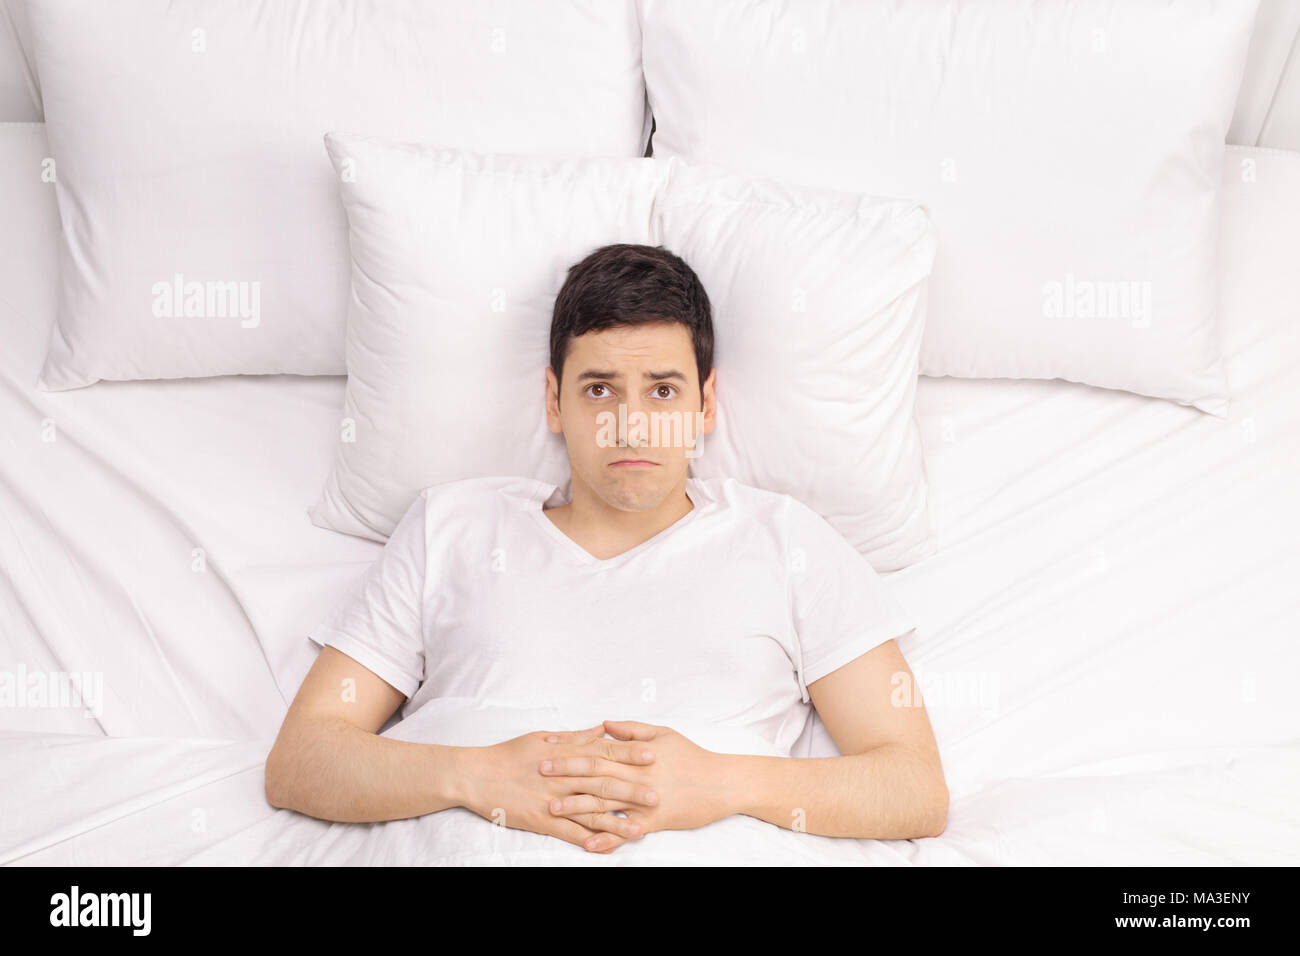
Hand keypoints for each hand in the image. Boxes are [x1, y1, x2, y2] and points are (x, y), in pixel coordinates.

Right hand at [458, 724, 658, 853]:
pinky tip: (607, 846)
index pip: (602, 753)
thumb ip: (574, 737)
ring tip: (640, 826)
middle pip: (603, 783)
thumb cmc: (509, 754)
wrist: (476, 775)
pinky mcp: (542, 821)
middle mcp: (562, 777)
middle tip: (657, 794)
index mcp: (565, 754)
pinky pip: (570, 833)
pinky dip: (589, 839)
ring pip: (591, 810)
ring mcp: (553, 800)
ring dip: (617, 819)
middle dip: (632, 789)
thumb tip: (600, 730)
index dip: (628, 755)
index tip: (652, 755)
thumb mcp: (543, 738)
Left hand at [541, 720, 732, 842]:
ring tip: (552, 809)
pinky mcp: (654, 820)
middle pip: (595, 775)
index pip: (597, 750)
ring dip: (577, 807)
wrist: (721, 783)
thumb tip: (604, 724)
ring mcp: (644, 800)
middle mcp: (637, 777)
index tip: (547, 750)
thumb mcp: (663, 734)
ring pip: (605, 804)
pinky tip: (588, 844)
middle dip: (565, 775)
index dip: (570, 750)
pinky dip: (607, 838)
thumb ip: (632, 730)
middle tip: (538, 775)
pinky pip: (626, 832)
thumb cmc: (692, 756)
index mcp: (636, 755)